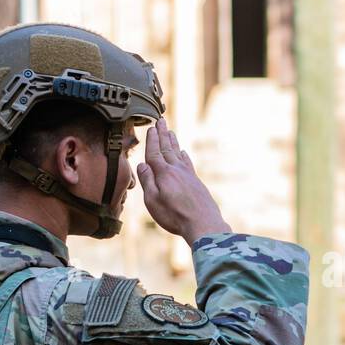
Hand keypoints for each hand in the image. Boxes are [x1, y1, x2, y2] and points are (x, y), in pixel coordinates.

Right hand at [136, 117, 230, 244]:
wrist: (203, 223)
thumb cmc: (175, 215)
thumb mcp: (153, 201)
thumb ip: (147, 181)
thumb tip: (142, 164)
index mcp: (163, 173)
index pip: (154, 152)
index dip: (152, 140)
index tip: (151, 127)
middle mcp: (177, 170)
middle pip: (167, 148)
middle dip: (163, 134)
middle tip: (161, 120)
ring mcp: (188, 175)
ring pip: (178, 154)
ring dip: (173, 142)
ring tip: (170, 132)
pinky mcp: (196, 182)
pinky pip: (188, 163)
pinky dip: (184, 156)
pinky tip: (183, 153)